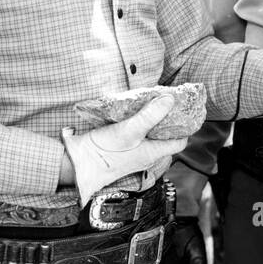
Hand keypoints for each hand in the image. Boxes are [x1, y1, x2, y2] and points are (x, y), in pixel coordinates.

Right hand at [61, 94, 188, 204]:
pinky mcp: (120, 147)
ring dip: (152, 120)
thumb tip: (170, 100)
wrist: (78, 163)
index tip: (183, 111)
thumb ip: (150, 116)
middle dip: (168, 120)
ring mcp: (133, 152)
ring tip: (151, 102)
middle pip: (165, 137)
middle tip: (166, 102)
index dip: (185, 128)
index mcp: (154, 153)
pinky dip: (138, 122)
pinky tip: (133, 111)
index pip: (179, 142)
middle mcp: (147, 154)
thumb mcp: (130, 130)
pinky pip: (136, 134)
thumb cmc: (106, 151)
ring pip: (150, 135)